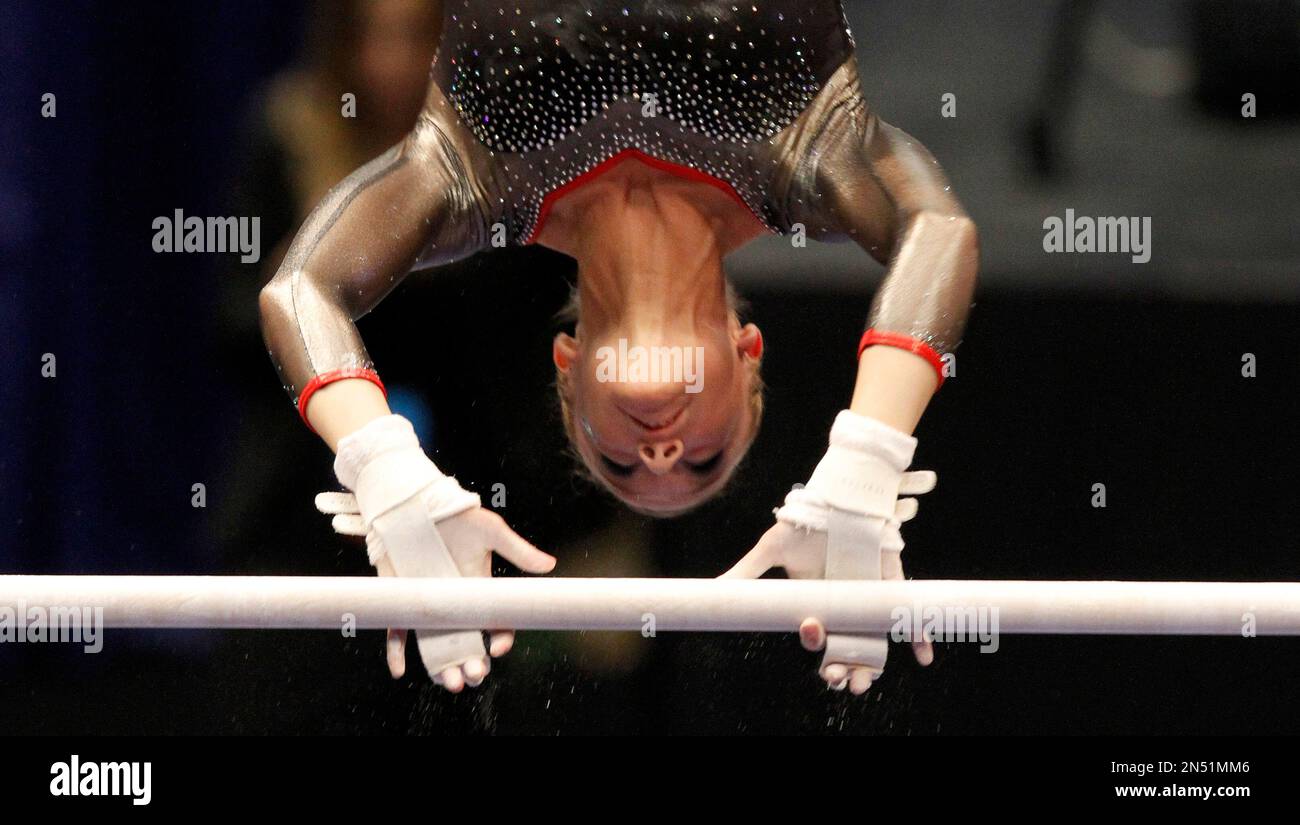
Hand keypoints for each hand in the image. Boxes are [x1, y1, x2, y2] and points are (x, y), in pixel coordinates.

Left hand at [324, 415, 555, 690]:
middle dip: (473, 665)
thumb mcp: (490, 531)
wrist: (415, 504)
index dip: (500, 641)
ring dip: (442, 669)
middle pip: (467, 644)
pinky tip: (400, 671)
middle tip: (474, 676)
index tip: (497, 650)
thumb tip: (550, 565)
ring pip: (436, 647)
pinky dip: (396, 653)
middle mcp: (455, 604)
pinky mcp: (401, 602)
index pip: (495, 624)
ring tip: (450, 684)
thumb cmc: (457, 516)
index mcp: (479, 590)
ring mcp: (428, 606)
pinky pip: (398, 633)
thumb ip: (518, 550)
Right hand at [722, 410, 934, 693]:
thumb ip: (746, 572)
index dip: (819, 652)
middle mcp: (844, 605)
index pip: (819, 637)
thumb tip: (712, 588)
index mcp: (817, 602)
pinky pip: (909, 615)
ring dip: (873, 665)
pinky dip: (918, 636)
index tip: (820, 659)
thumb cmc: (805, 523)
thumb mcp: (772, 549)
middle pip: (846, 648)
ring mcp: (869, 597)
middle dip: (843, 670)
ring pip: (874, 641)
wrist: (837, 496)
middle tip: (839, 679)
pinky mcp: (892, 584)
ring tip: (866, 680)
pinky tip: (923, 656)